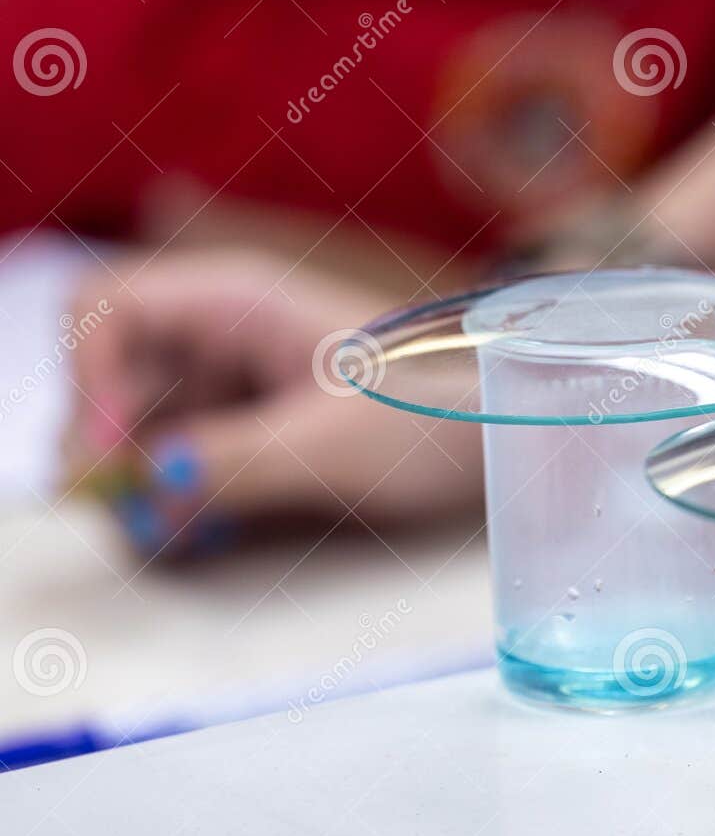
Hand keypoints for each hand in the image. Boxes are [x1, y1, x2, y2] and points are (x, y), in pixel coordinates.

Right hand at [64, 249, 482, 554]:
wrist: (503, 439)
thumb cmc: (436, 420)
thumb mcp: (335, 447)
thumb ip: (237, 464)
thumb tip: (153, 488)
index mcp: (236, 302)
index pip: (106, 310)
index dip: (89, 380)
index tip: (111, 457)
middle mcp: (222, 333)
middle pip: (113, 375)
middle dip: (109, 445)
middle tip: (134, 513)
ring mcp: (234, 382)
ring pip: (142, 425)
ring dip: (141, 482)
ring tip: (176, 533)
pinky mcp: (251, 430)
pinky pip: (184, 459)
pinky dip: (179, 498)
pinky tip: (201, 533)